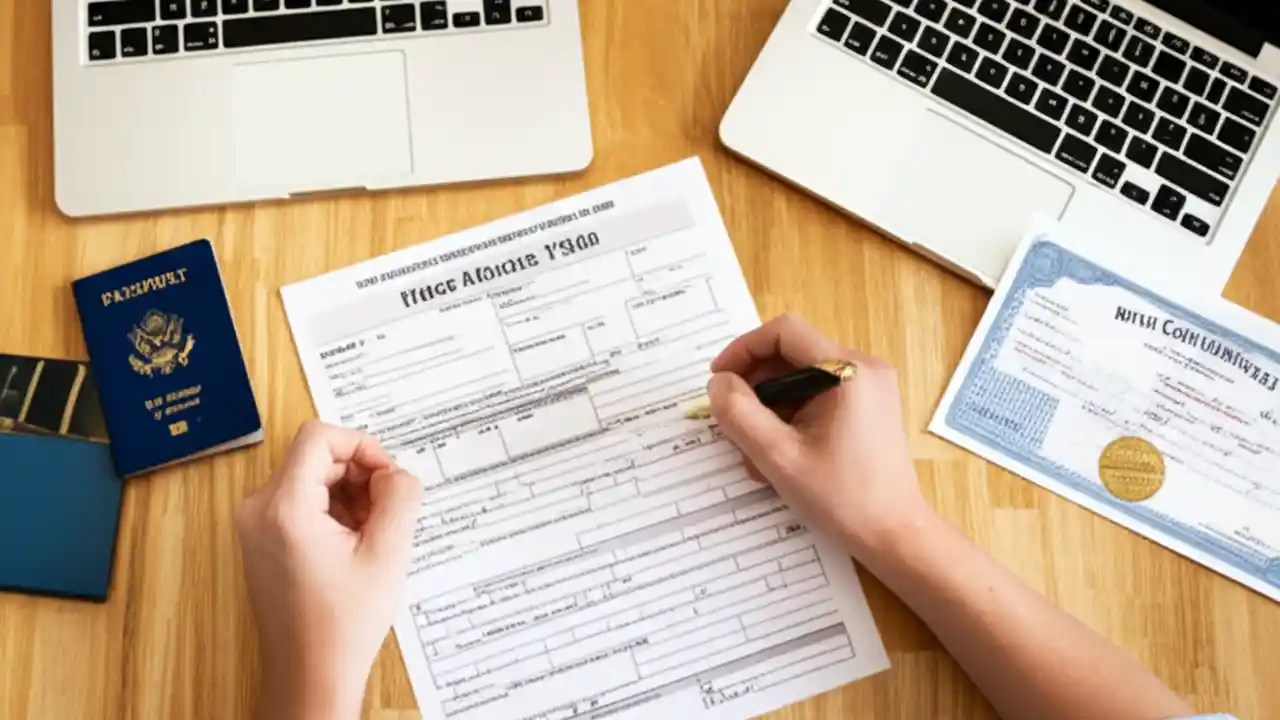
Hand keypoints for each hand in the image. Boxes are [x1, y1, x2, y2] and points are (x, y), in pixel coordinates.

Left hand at [236, 421, 422, 719]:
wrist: (310, 676)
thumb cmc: (342, 625)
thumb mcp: (387, 554)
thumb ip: (400, 498)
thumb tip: (396, 473)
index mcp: (284, 508)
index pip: (320, 437)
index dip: (362, 445)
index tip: (388, 476)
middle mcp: (259, 510)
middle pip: (316, 457)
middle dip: (360, 475)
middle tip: (389, 512)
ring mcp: (256, 526)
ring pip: (312, 479)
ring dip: (350, 494)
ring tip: (375, 534)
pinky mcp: (263, 540)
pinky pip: (303, 503)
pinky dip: (334, 511)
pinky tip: (356, 545)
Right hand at [707, 314, 929, 555]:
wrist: (894, 535)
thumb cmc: (842, 498)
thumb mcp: (778, 457)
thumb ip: (740, 414)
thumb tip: (718, 384)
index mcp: (847, 371)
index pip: (784, 332)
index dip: (743, 349)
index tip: (719, 380)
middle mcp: (864, 368)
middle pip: (791, 355)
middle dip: (756, 388)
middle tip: (735, 427)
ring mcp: (869, 388)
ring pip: (801, 379)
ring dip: (771, 410)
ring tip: (758, 454)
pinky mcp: (868, 407)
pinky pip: (818, 396)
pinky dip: (793, 418)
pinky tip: (783, 455)